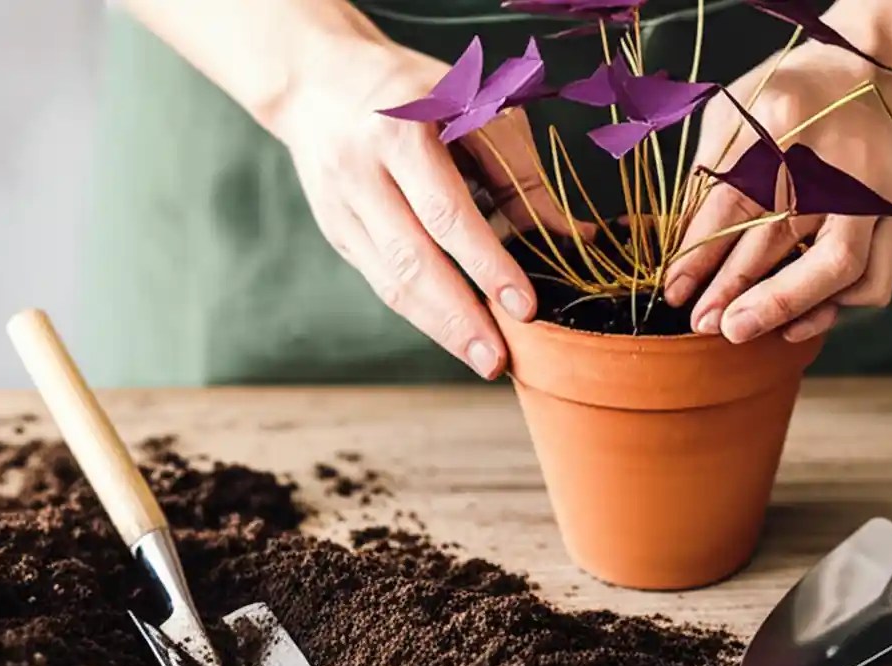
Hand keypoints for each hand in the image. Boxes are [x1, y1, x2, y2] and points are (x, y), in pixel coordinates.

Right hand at [275, 40, 580, 378]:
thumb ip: (518, 172)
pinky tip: (454, 332)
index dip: (487, 264)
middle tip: (500, 361)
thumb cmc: (411, 90)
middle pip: (411, 260)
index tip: (524, 306)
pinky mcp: (337, 231)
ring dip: (439, 328)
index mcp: (400, 132)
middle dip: (459, 318)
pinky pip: (381, 280)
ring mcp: (342, 207)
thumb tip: (575, 236)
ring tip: (482, 359)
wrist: (316, 78)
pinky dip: (421, 311)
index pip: (446, 212)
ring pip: (390, 281)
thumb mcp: (470, 108)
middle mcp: (362, 172)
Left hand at [665, 41, 891, 344]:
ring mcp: (879, 193)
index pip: (735, 199)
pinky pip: (873, 280)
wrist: (882, 77)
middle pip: (780, 235)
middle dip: (733, 288)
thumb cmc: (797, 96)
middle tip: (703, 322)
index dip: (700, 252)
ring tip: (740, 330)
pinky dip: (834, 308)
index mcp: (789, 121)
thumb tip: (685, 244)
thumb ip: (713, 169)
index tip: (675, 289)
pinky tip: (795, 324)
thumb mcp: (740, 109)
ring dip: (784, 305)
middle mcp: (840, 160)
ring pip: (837, 266)